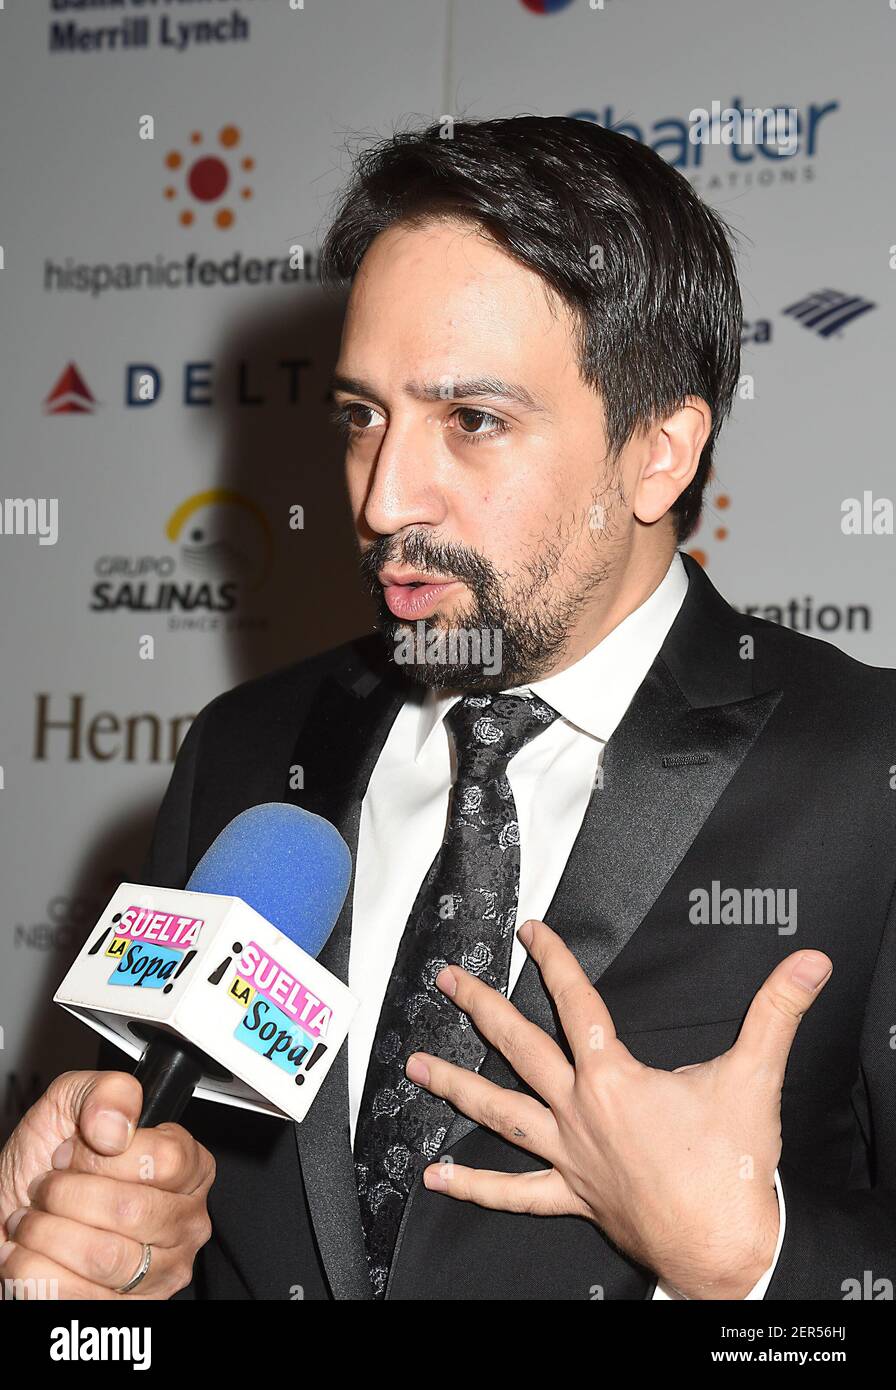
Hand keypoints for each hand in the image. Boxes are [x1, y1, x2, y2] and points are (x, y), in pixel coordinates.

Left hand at [0, 1070, 213, 1298]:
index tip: (74, 1152)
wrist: (12, 1216)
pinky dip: (34, 1271)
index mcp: (190, 1167)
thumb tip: (117, 1125)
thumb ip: (104, 1092)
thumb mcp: (69, 1103)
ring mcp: (161, 1273)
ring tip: (34, 1221)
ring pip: (103, 1257)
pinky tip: (29, 1254)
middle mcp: (186, 1222)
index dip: (105, 1156)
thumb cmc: (46, 1165)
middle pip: (131, 1210)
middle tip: (47, 1187)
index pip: (165, 1158)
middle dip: (66, 1195)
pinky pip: (76, 1297)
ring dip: (47, 1233)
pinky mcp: (128, 1311)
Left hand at [407, 919, 831, 1299]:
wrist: (724, 1248)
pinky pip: (514, 1192)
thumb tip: (808, 962)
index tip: (529, 930)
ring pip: (499, 1114)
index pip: (575, 1003)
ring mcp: (570, 1156)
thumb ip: (777, 1013)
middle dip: (481, 1009)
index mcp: (613, 1078)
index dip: (552, 961)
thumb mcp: (754, 1078)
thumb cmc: (731, 1168)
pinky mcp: (573, 1195)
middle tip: (447, 980)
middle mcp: (579, 1112)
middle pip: (519, 1049)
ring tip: (414, 1067)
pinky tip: (437, 1178)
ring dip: (456, 1087)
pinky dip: (475, 1186)